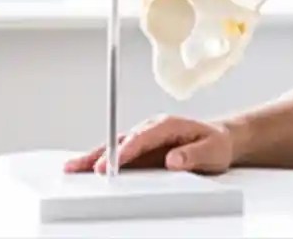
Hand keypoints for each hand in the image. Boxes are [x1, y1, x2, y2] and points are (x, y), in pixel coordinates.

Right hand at [62, 114, 235, 174]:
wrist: (219, 140)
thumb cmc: (215, 144)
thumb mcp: (212, 151)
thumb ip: (193, 155)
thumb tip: (173, 159)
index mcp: (168, 125)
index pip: (143, 137)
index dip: (128, 150)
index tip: (115, 162)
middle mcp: (152, 128)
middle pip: (122, 140)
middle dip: (102, 154)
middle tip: (84, 167)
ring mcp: (143, 138)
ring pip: (114, 146)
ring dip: (94, 156)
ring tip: (72, 167)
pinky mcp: (140, 149)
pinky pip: (116, 153)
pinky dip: (99, 159)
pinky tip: (84, 167)